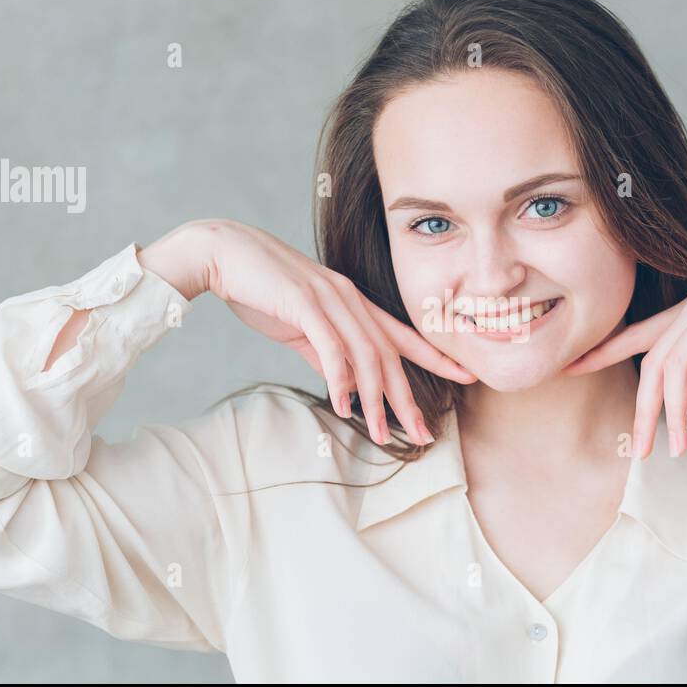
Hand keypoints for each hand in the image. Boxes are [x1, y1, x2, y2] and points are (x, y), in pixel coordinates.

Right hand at [138, 219, 476, 447]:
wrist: (222, 253)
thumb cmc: (260, 289)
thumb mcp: (300, 326)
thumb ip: (325, 354)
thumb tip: (347, 386)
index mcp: (353, 302)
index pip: (402, 335)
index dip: (436, 357)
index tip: (465, 376)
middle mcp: (349, 299)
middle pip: (391, 354)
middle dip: (409, 396)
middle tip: (425, 433)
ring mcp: (329, 299)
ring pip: (366, 354)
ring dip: (376, 399)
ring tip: (382, 434)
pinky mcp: (305, 302)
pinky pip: (331, 347)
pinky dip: (340, 379)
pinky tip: (343, 406)